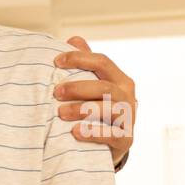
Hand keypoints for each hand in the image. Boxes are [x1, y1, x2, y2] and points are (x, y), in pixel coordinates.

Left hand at [53, 35, 136, 167]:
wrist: (111, 145)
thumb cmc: (99, 110)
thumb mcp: (95, 87)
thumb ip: (87, 65)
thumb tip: (74, 39)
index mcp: (119, 80)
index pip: (102, 62)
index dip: (80, 59)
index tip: (56, 61)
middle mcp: (127, 97)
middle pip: (105, 86)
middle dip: (78, 87)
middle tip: (55, 92)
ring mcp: (129, 119)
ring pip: (109, 109)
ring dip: (82, 109)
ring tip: (60, 113)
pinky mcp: (125, 140)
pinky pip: (112, 135)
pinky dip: (92, 132)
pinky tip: (74, 132)